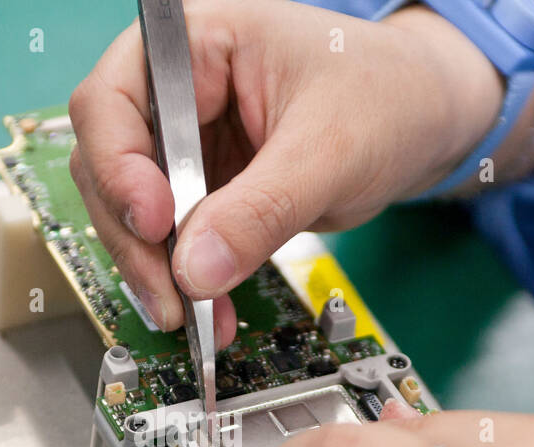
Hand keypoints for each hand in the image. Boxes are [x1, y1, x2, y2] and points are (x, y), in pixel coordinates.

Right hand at [68, 0, 508, 338]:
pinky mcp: (200, 191)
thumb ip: (261, 210)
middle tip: (172, 296)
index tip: (156, 221)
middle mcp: (175, 91)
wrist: (425, 121)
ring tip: (195, 317)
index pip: (112, 101)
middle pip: (108, 166)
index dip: (119, 166)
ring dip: (155, 271)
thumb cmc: (387, 96)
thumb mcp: (328, 151)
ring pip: (129, 214)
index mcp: (195, 43)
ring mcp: (183, 144)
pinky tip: (210, 312)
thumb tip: (195, 271)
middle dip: (135, 239)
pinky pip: (170, 242)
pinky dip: (183, 280)